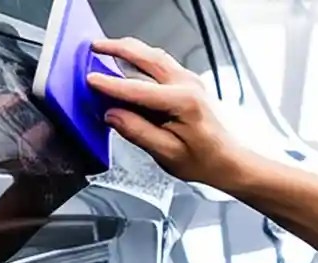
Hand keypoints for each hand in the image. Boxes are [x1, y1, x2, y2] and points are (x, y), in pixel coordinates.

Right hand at [87, 37, 248, 186]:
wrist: (226, 159)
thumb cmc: (203, 160)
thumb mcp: (166, 154)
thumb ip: (138, 132)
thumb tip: (112, 116)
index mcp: (183, 102)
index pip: (138, 90)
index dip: (111, 85)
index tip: (92, 80)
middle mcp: (188, 85)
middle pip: (148, 57)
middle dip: (118, 49)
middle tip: (96, 47)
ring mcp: (189, 81)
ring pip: (155, 56)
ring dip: (130, 49)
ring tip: (107, 48)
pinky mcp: (186, 83)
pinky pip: (161, 63)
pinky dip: (141, 58)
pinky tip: (127, 61)